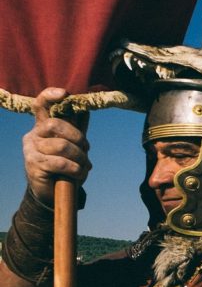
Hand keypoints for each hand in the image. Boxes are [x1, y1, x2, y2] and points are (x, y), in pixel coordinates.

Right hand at [22, 87, 90, 206]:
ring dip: (80, 157)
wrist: (52, 192)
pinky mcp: (34, 166)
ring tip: (84, 166)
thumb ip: (76, 128)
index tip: (65, 94)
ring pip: (61, 145)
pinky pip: (60, 162)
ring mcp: (31, 150)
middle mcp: (33, 135)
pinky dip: (75, 168)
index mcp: (41, 127)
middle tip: (86, 149)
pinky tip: (79, 173)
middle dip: (78, 137)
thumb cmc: (64, 165)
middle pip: (55, 124)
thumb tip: (85, 109)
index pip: (41, 105)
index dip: (50, 96)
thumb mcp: (72, 145)